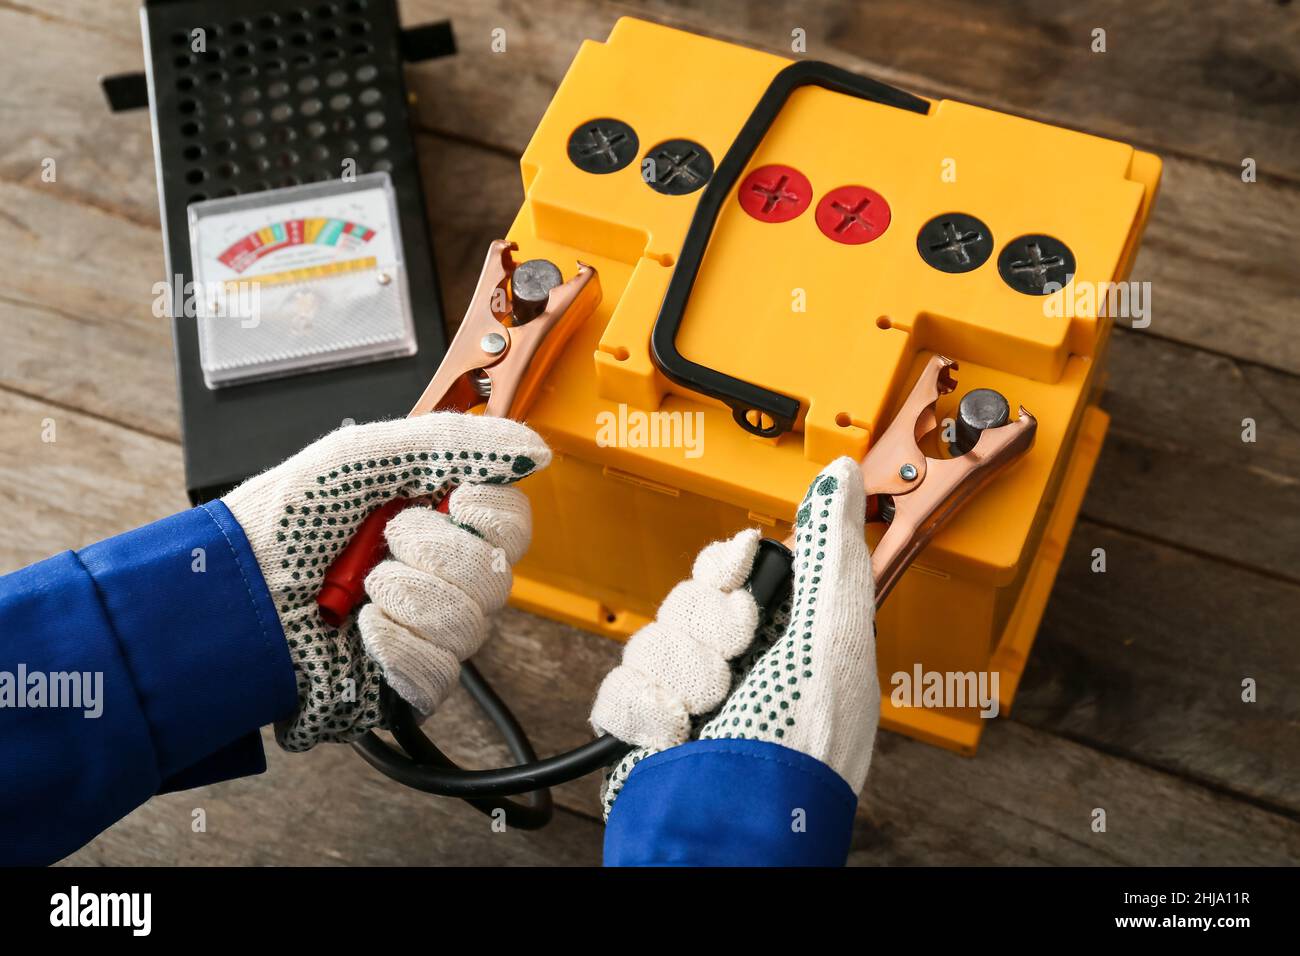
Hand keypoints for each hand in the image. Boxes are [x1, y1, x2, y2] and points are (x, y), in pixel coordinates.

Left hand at [223, 413, 548, 749]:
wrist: (230, 593)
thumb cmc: (280, 523)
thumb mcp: (363, 455)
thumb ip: (451, 442)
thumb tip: (533, 449)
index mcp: (438, 521)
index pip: (513, 523)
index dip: (494, 514)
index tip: (457, 500)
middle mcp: (442, 578)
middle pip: (501, 576)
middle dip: (437, 551)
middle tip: (387, 538)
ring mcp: (428, 633)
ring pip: (473, 624)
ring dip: (408, 595)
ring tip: (360, 588)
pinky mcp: (408, 684)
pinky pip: (440, 670)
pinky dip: (395, 643)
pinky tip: (360, 628)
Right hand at [590, 457, 877, 816]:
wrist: (727, 830)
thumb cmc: (795, 751)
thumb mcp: (832, 638)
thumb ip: (831, 553)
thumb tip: (845, 475)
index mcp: (794, 636)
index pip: (736, 566)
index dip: (726, 569)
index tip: (734, 584)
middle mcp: (744, 662)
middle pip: (689, 597)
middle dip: (704, 631)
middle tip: (732, 662)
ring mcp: (695, 694)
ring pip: (652, 635)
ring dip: (677, 676)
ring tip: (706, 713)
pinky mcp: (651, 723)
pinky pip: (621, 682)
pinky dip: (644, 710)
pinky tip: (674, 733)